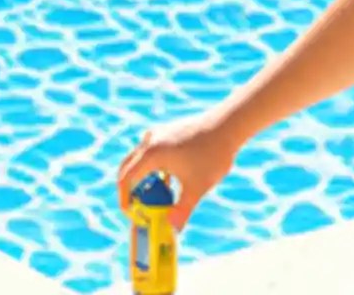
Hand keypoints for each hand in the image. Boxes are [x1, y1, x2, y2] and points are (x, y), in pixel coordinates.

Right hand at [116, 111, 239, 230]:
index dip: (124, 198)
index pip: (126, 178)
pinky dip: (154, 168)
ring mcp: (159, 133)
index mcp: (152, 153)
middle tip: (135, 208)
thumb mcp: (197, 187)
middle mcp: (151, 140)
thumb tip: (173, 229)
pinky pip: (153, 152)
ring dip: (143, 178)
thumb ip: (182, 210)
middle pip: (128, 167)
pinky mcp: (169, 131)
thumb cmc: (212, 154)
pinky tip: (169, 181)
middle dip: (129, 189)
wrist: (229, 125)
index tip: (129, 214)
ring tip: (154, 198)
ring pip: (141, 158)